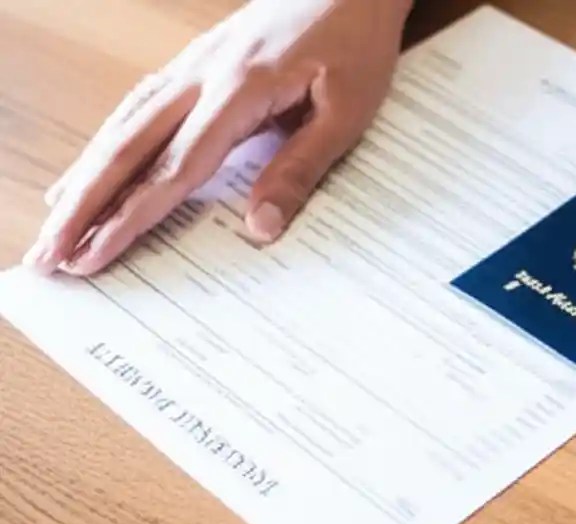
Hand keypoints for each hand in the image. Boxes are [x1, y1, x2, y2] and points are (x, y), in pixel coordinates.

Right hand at [25, 0, 412, 276]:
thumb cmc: (356, 44)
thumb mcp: (347, 112)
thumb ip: (301, 168)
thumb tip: (261, 227)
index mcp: (238, 91)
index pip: (173, 168)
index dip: (131, 216)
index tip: (94, 255)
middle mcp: (200, 76)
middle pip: (128, 149)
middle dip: (84, 206)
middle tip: (48, 255)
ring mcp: (191, 65)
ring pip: (123, 125)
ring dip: (85, 176)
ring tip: (55, 222)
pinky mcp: (194, 62)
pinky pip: (138, 106)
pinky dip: (107, 142)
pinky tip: (90, 167)